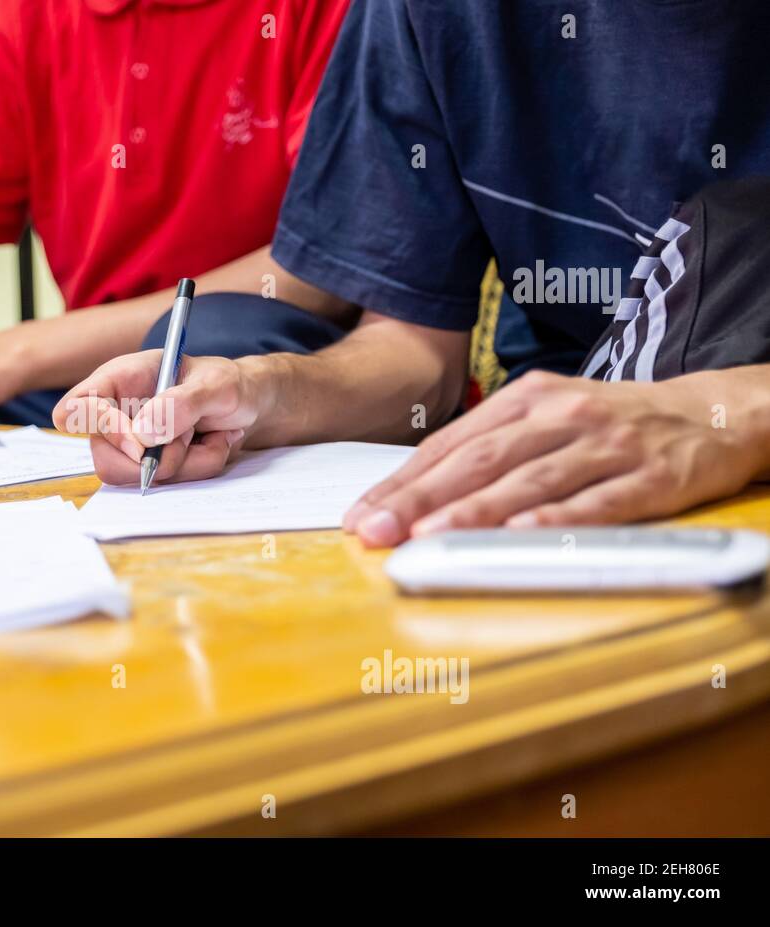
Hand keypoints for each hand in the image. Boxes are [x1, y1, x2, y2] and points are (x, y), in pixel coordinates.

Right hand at [52, 350, 258, 484]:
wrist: (248, 405)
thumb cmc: (228, 384)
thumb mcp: (216, 384)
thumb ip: (181, 403)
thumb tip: (142, 435)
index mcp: (120, 380)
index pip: (76, 409)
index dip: (100, 428)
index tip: (139, 440)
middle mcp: (118, 415)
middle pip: (105, 460)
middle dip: (154, 459)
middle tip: (189, 436)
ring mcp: (132, 445)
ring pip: (137, 478)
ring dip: (183, 464)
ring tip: (208, 437)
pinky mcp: (151, 466)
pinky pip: (164, 486)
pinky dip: (195, 471)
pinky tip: (209, 447)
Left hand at [344, 371, 761, 546]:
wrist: (711, 412)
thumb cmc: (611, 422)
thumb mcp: (547, 416)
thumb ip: (491, 448)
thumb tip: (419, 490)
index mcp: (526, 399)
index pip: (450, 444)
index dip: (402, 480)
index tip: (362, 513)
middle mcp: (559, 416)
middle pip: (477, 460)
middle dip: (420, 497)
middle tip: (376, 529)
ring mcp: (604, 445)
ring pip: (528, 480)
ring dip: (474, 510)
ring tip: (429, 534)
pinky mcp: (647, 477)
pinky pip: (596, 502)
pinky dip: (556, 519)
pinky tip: (520, 535)